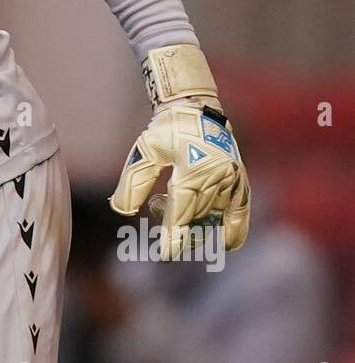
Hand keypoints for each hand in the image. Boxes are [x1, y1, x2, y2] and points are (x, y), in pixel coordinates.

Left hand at [109, 44, 250, 260]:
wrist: (197, 108)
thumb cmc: (167, 129)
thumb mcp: (145, 151)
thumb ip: (133, 181)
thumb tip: (123, 211)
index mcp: (193, 166)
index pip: (182, 208)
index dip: (174, 234)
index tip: (166, 254)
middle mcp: (218, 175)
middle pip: (196, 216)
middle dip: (177, 226)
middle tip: (159, 221)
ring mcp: (232, 180)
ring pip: (213, 217)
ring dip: (193, 222)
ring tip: (172, 204)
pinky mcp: (240, 183)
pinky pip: (240, 214)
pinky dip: (233, 231)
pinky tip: (224, 244)